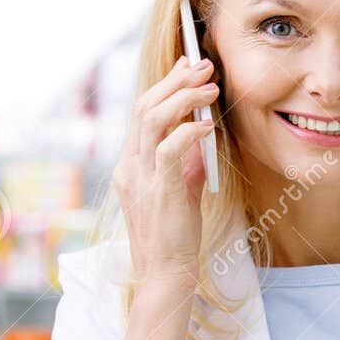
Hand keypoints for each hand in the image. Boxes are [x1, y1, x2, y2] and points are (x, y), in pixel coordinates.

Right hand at [113, 54, 219, 289]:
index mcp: (130, 164)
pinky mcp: (160, 192)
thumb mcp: (180, 189)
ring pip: (152, 120)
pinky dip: (189, 132)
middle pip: (145, 106)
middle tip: (203, 65)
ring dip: (183, 98)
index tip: (187, 64)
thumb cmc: (176, 235)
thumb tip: (202, 131)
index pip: (142, 111)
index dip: (165, 83)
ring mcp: (141, 178)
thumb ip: (187, 161)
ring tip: (210, 87)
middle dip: (175, 80)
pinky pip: (170, 150)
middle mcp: (130, 167)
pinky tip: (208, 126)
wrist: (166, 274)